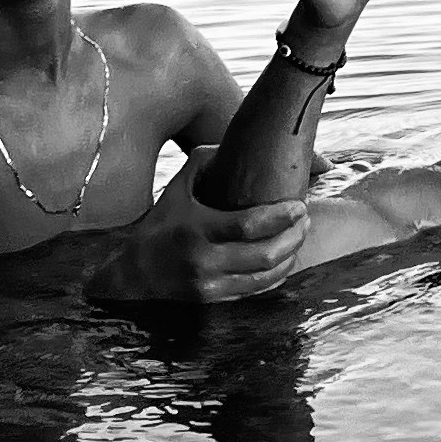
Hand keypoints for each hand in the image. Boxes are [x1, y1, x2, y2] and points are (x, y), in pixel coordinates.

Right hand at [89, 172, 308, 304]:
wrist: (134, 271)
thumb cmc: (161, 222)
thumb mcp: (177, 187)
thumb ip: (203, 160)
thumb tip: (233, 141)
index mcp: (197, 228)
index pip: (248, 225)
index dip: (280, 217)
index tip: (300, 206)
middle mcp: (203, 260)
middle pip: (263, 254)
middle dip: (293, 237)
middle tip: (306, 220)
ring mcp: (208, 284)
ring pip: (263, 278)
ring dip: (289, 257)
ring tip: (300, 238)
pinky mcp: (212, 300)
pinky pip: (253, 292)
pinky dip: (275, 277)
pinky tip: (285, 260)